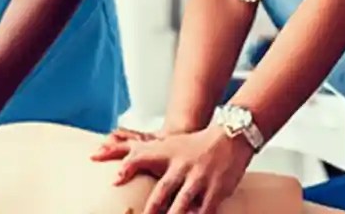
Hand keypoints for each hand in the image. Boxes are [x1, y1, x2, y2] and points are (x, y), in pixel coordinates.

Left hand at [100, 127, 255, 213]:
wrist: (230, 138)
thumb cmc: (193, 145)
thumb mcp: (168, 145)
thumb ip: (143, 156)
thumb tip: (117, 173)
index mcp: (167, 154)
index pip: (141, 156)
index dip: (128, 167)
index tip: (115, 180)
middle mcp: (181, 166)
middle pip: (162, 190)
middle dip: (152, 208)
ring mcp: (199, 178)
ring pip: (182, 203)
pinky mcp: (216, 189)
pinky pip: (205, 210)